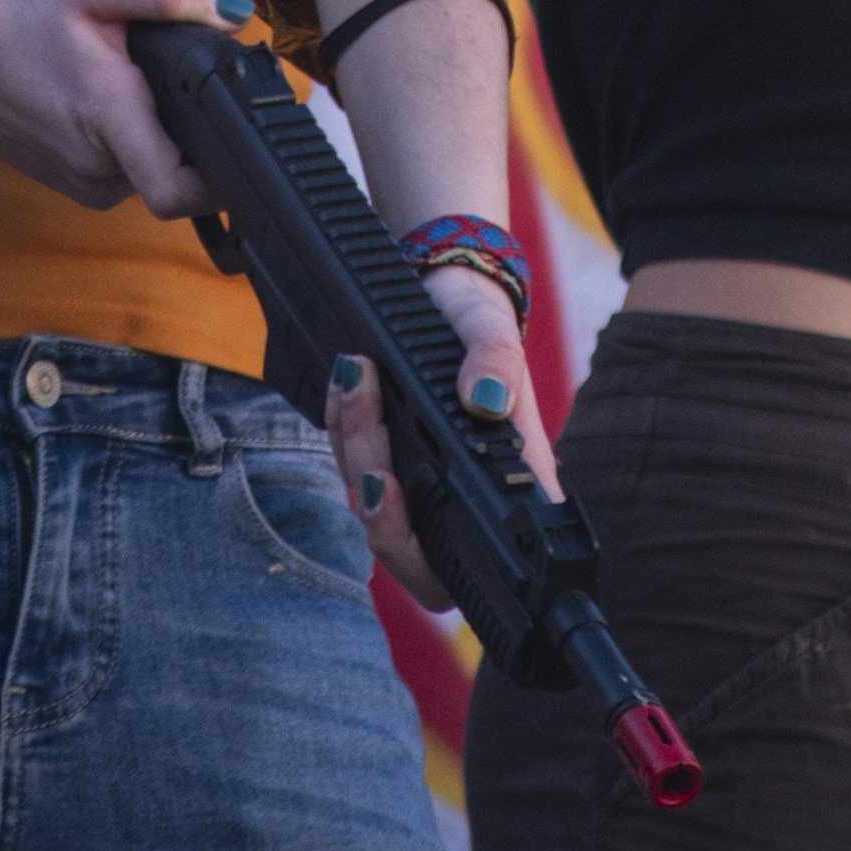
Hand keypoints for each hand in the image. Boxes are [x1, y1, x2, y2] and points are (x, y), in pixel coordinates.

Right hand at [0, 0, 230, 213]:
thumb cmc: (20, 19)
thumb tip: (235, 9)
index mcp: (108, 119)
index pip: (178, 191)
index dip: (223, 177)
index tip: (243, 138)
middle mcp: (99, 168)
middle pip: (183, 175)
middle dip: (199, 132)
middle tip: (186, 81)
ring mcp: (87, 184)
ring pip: (159, 172)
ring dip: (167, 135)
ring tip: (143, 85)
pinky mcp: (81, 187)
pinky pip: (133, 172)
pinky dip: (141, 141)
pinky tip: (121, 102)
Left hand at [323, 264, 563, 612]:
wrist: (443, 290)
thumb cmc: (478, 318)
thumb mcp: (492, 325)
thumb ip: (496, 360)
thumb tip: (486, 401)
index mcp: (509, 483)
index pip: (477, 556)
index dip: (432, 560)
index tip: (400, 498)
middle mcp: (460, 494)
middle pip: (411, 552)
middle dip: (381, 511)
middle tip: (374, 464)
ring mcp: (417, 482)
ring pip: (371, 505)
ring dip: (357, 445)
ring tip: (356, 374)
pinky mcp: (384, 459)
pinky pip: (350, 464)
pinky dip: (342, 426)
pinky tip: (345, 383)